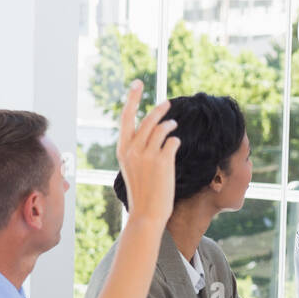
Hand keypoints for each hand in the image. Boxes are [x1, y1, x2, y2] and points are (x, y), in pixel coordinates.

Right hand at [115, 81, 179, 225]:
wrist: (147, 213)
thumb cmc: (142, 193)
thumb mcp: (132, 168)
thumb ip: (138, 150)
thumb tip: (154, 133)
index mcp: (122, 150)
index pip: (125, 118)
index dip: (132, 99)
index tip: (137, 84)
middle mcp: (132, 150)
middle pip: (147, 120)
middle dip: (159, 109)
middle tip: (168, 102)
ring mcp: (147, 155)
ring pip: (161, 129)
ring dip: (169, 125)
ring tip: (173, 126)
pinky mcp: (163, 161)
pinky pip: (172, 141)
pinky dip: (175, 141)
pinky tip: (176, 144)